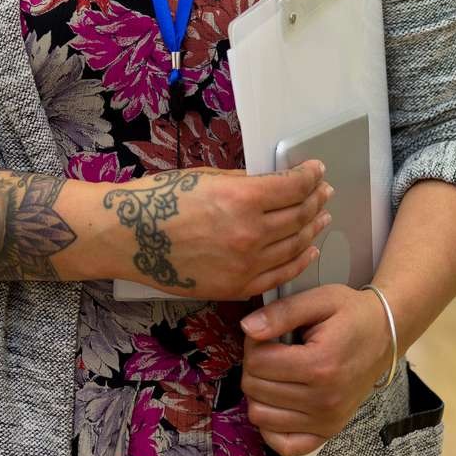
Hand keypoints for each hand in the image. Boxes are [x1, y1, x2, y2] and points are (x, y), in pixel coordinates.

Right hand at [101, 162, 332, 299]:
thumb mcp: (207, 177)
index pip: (293, 186)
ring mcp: (245, 264)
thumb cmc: (162, 198)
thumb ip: (246, 182)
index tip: (317, 168)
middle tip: (324, 191)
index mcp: (243, 199)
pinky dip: (299, 261)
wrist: (130, 236)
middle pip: (299, 215)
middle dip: (315, 199)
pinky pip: (279, 275)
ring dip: (312, 228)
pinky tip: (308, 249)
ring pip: (294, 245)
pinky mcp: (237, 286)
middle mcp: (250, 233)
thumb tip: (274, 185)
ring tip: (322, 216)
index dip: (310, 175)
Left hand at [240, 284, 393, 455]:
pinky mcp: (328, 432)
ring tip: (276, 371)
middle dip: (254, 365)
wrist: (385, 335)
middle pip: (255, 389)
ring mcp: (327, 421)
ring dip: (259, 392)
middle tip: (271, 349)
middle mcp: (324, 400)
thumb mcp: (320, 300)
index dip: (253, 343)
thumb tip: (247, 328)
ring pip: (261, 416)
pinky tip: (277, 401)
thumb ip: (282, 312)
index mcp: (320, 365)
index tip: (267, 332)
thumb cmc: (352, 314)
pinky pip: (283, 444)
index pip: (257, 363)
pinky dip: (271, 425)